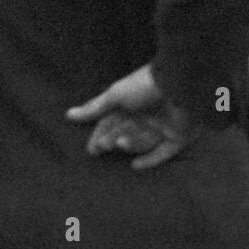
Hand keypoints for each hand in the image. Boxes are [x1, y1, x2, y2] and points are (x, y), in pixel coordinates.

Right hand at [66, 63, 200, 170]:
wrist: (180, 83)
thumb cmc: (145, 85)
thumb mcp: (116, 95)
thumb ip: (95, 108)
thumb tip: (68, 115)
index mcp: (133, 102)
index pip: (113, 122)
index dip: (101, 135)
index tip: (91, 149)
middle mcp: (148, 114)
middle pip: (126, 132)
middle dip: (113, 140)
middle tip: (102, 147)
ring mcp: (164, 126)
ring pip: (143, 142)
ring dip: (129, 145)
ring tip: (120, 142)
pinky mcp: (179, 136)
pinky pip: (163, 153)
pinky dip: (150, 159)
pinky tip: (135, 165)